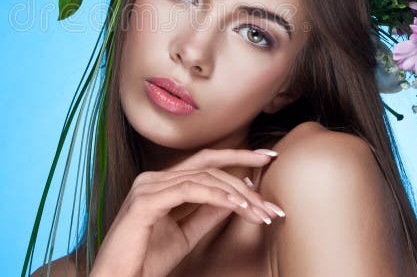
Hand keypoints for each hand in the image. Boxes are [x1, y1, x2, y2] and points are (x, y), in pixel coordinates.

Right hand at [89, 148, 284, 276]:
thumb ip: (207, 213)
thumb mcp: (186, 235)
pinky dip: (217, 196)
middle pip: (208, 165)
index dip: (237, 156)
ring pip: (203, 177)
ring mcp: (148, 186)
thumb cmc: (145, 260)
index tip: (268, 157)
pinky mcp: (146, 201)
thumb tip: (236, 195)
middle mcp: (153, 178)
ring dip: (237, 194)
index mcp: (160, 182)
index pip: (204, 162)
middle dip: (245, 173)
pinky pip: (189, 190)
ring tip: (260, 212)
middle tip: (271, 199)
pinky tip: (238, 207)